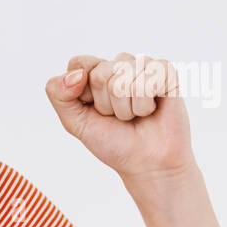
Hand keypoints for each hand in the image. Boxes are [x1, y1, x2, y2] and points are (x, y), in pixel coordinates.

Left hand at [45, 52, 194, 181]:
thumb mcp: (75, 122)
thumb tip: (77, 75)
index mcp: (94, 73)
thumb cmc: (113, 142)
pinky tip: (151, 109)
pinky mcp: (166, 72)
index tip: (94, 110)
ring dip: (127, 107)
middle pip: (100, 74)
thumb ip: (59, 96)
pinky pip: (150, 78)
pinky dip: (145, 104)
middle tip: (119, 117)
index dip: (84, 93)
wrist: (146, 162)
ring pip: (124, 78)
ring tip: (135, 115)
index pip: (79, 63)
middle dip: (107, 104)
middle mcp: (119, 65)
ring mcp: (143, 66)